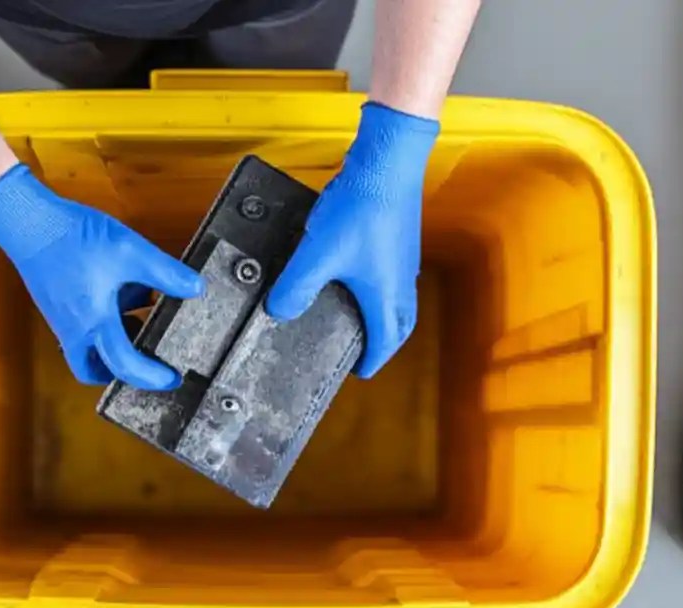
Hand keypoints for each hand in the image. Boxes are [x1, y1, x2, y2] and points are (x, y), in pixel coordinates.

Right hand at [0, 165, 203, 389]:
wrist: (31, 222)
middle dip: (119, 372)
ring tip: (136, 320)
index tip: (171, 379)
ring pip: (86, 349)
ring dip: (110, 344)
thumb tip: (194, 288)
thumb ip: (164, 272)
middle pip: (92, 370)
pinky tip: (116, 293)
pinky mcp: (55, 304)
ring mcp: (61, 318)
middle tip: (143, 361)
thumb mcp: (130, 251)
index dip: (151, 377)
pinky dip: (99, 322)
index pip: (125, 366)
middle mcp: (74, 329)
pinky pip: (79, 327)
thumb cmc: (74, 238)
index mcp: (95, 323)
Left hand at [266, 102, 438, 377]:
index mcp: (385, 295)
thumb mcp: (317, 254)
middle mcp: (400, 280)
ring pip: (398, 299)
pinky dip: (379, 286)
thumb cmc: (361, 209)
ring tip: (358, 314)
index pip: (385, 340)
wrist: (387, 161)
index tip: (359, 371)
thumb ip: (296, 287)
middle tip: (365, 348)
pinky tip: (356, 273)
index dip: (371, 359)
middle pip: (399, 323)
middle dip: (384, 341)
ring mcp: (402, 257)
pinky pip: (392, 274)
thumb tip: (280, 311)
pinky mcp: (397, 237)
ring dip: (383, 313)